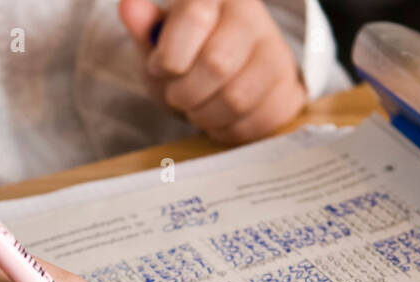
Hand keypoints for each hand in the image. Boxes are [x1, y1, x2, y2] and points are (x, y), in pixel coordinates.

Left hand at [119, 0, 306, 144]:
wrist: (233, 71)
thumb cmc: (187, 54)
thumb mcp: (159, 39)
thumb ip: (144, 27)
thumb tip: (129, 6)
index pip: (194, 18)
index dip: (170, 56)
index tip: (164, 67)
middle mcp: (253, 18)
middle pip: (216, 64)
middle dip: (186, 92)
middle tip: (179, 94)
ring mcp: (277, 54)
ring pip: (237, 98)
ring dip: (206, 115)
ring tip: (199, 106)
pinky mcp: (290, 90)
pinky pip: (256, 123)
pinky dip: (229, 130)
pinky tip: (221, 117)